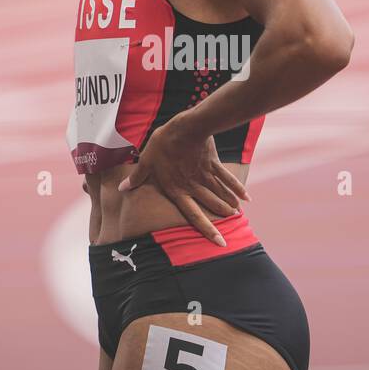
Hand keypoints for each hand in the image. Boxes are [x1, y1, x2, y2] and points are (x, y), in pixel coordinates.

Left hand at [118, 116, 250, 245]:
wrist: (186, 127)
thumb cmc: (163, 144)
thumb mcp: (146, 160)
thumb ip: (137, 177)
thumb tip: (122, 188)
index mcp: (177, 189)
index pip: (193, 215)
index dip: (207, 230)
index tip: (219, 242)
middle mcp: (194, 186)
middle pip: (211, 205)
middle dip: (221, 217)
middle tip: (231, 227)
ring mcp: (206, 175)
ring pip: (220, 194)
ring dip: (230, 205)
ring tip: (237, 214)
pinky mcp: (213, 163)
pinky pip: (227, 178)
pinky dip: (237, 188)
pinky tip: (246, 197)